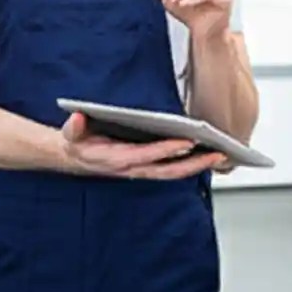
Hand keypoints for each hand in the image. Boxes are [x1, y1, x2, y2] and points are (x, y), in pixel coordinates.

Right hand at [60, 112, 227, 178]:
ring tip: (220, 155)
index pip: (146, 155)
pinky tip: (205, 156)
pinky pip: (171, 170)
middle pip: (168, 170)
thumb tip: (77, 118)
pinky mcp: (146, 168)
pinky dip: (189, 165)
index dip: (166, 149)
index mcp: (116, 159)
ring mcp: (141, 171)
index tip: (186, 140)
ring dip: (197, 166)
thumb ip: (73, 127)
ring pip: (173, 173)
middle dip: (194, 164)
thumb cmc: (78, 142)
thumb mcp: (71, 133)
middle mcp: (132, 169)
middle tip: (218, 154)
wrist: (74, 157)